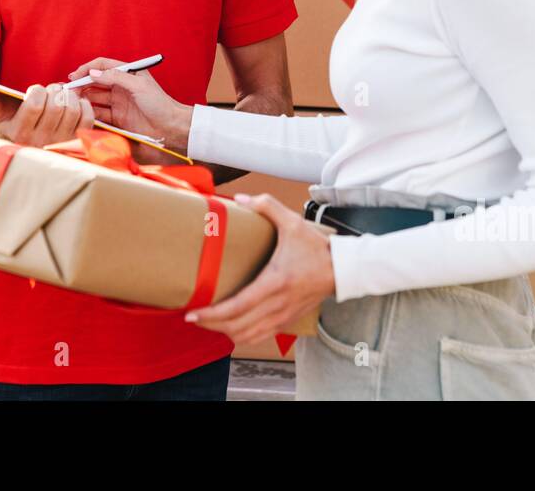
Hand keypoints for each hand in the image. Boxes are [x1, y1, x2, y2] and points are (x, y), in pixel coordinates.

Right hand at [0, 83, 93, 146]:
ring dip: (70, 96)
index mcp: (21, 133)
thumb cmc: (17, 131)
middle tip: (53, 90)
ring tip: (63, 95)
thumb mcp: (1, 120)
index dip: (38, 91)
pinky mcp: (77, 142)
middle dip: (55, 90)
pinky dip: (84, 105)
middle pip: (56, 105)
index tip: (37, 91)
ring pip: (72, 109)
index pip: (34, 105)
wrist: (35, 158)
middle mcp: (42, 140)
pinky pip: (87, 118)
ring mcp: (61, 142)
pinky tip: (76, 103)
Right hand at [67, 57, 192, 151]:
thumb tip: (93, 72)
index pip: (103, 66)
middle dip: (81, 85)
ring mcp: (118, 105)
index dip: (87, 69)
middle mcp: (121, 88)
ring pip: (95, 99)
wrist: (171, 129)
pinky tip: (82, 114)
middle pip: (95, 83)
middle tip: (68, 92)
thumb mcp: (138, 85)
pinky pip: (99, 116)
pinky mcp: (118, 121)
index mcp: (127, 75)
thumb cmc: (159, 104)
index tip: (74, 76)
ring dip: (83, 100)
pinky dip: (90, 115)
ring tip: (73, 103)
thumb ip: (115, 77)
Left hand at [186, 193, 334, 344]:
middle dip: (211, 326)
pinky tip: (232, 329)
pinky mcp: (288, 320)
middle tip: (193, 318)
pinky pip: (261, 336)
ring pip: (248, 336)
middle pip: (237, 326)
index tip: (193, 313)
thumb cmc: (317, 248)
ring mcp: (283, 316)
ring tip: (208, 324)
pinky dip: (243, 336)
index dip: (212, 314)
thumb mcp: (293, 222)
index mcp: (274, 282)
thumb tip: (241, 198)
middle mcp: (277, 304)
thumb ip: (268, 206)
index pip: (237, 307)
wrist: (342, 270)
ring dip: (225, 333)